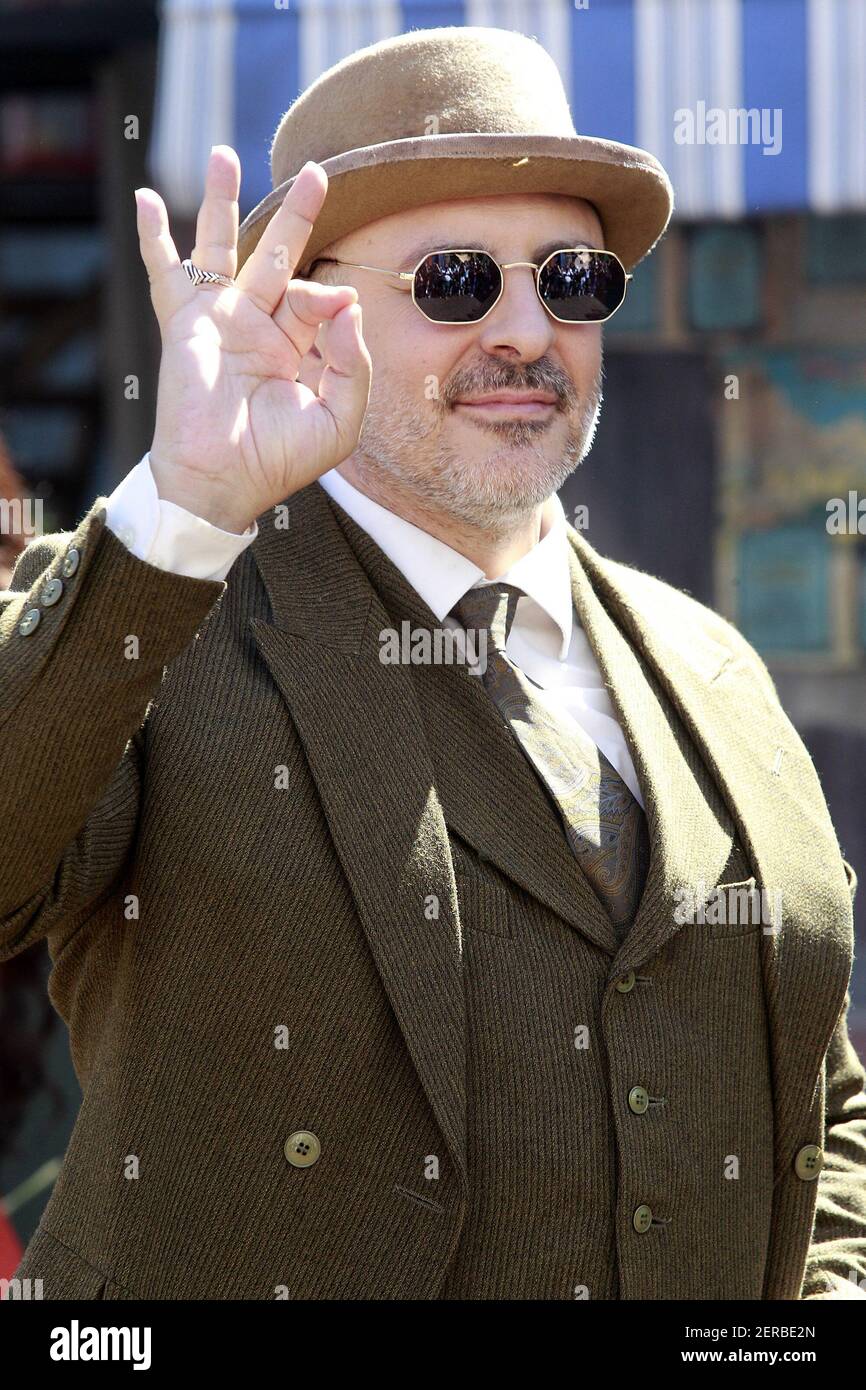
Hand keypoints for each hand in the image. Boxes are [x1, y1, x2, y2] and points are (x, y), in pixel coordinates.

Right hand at [135, 145, 371, 531]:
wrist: (221, 484)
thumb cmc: (278, 462)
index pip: (318, 302)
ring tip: (224, 154)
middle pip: (277, 257)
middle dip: (298, 216)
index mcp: (295, 349)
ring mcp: (220, 321)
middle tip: (318, 174)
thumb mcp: (339, 420)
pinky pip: (168, 273)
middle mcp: (257, 328)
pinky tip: (144, 199)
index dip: (332, 298)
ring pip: (222, 248)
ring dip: (222, 201)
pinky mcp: (187, 324)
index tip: (340, 309)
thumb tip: (348, 303)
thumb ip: (354, 364)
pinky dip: (155, 237)